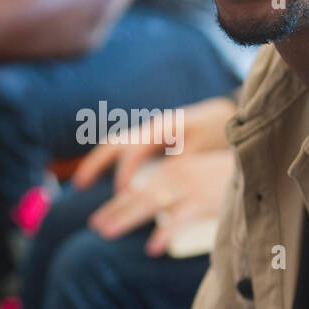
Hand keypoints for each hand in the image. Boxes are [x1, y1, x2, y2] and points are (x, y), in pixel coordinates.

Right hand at [72, 94, 236, 192]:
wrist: (229, 114)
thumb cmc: (218, 132)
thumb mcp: (202, 150)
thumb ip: (180, 165)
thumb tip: (160, 185)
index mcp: (162, 129)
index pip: (134, 150)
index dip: (125, 173)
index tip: (121, 194)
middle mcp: (152, 128)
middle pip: (114, 143)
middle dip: (95, 163)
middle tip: (79, 185)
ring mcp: (151, 132)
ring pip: (116, 145)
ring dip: (98, 163)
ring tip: (82, 183)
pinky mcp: (154, 140)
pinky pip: (126, 150)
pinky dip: (112, 163)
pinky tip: (107, 180)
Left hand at [87, 148, 234, 253]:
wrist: (257, 167)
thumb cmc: (226, 179)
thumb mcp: (196, 181)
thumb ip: (177, 196)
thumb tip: (159, 215)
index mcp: (171, 171)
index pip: (136, 191)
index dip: (116, 206)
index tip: (98, 221)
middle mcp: (175, 175)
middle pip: (137, 197)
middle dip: (114, 212)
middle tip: (97, 228)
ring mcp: (188, 187)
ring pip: (149, 203)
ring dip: (125, 218)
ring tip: (107, 233)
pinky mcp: (203, 201)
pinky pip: (178, 219)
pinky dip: (164, 233)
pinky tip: (153, 248)